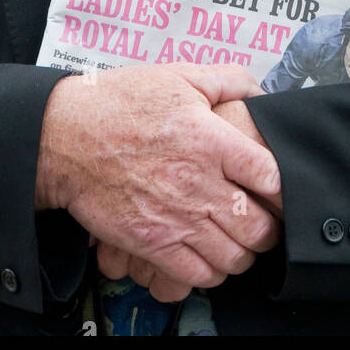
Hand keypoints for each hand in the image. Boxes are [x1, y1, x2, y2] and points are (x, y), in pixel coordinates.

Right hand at [36, 63, 281, 302]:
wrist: (65, 136)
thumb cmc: (120, 103)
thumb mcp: (179, 75)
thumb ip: (228, 79)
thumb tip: (262, 93)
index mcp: (211, 140)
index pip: (272, 177)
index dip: (284, 188)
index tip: (279, 190)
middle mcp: (199, 183)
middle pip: (259, 226)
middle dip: (269, 228)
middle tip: (263, 221)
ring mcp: (175, 217)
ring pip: (234, 257)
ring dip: (243, 253)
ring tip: (238, 241)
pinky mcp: (151, 243)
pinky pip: (198, 274)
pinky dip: (212, 272)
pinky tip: (209, 256)